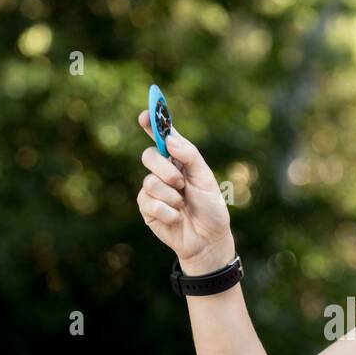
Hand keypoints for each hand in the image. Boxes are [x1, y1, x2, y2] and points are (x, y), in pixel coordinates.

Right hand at [135, 110, 234, 272]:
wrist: (208, 240)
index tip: (145, 115)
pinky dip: (167, 211)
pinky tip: (177, 218)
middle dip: (165, 170)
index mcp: (179, 160)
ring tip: (183, 205)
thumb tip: (169, 139)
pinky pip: (149, 202)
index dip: (152, 123)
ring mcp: (153, 190)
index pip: (162, 137)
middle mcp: (163, 172)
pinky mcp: (147, 209)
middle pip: (149, 156)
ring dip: (171, 196)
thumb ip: (190, 156)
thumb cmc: (210, 208)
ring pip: (149, 182)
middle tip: (181, 183)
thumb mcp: (206, 179)